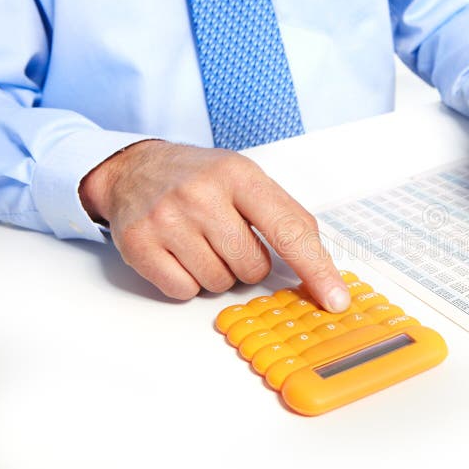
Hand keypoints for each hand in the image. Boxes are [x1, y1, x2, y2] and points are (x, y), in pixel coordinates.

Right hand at [79, 139, 350, 309]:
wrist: (134, 170)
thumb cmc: (200, 179)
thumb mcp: (247, 179)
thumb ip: (286, 216)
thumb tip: (322, 265)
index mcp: (239, 174)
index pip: (289, 231)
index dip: (316, 269)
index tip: (335, 299)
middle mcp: (202, 194)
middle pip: (252, 267)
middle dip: (246, 263)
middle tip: (225, 236)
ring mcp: (167, 219)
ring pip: (219, 283)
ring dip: (216, 272)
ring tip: (199, 241)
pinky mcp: (139, 244)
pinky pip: (184, 291)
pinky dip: (186, 281)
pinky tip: (177, 252)